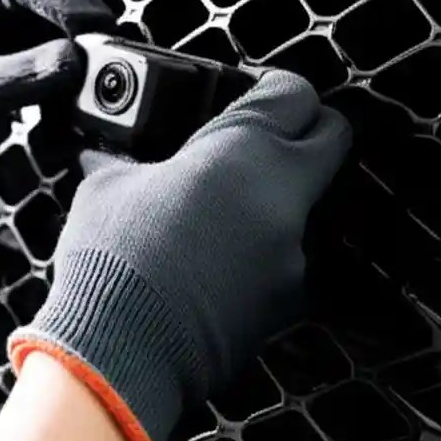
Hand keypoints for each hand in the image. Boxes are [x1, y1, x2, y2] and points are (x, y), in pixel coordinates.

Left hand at [0, 0, 112, 206]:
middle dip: (88, 25)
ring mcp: (16, 42)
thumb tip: (73, 60)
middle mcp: (1, 15)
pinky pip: (64, 65)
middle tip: (110, 54)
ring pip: (69, 33)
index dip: (71, 2)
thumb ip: (17, 76)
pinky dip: (75, 85)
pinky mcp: (26, 70)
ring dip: (85, 56)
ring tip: (95, 85)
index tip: (97, 32)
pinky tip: (73, 111)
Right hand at [7, 70, 351, 440]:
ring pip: (312, 204)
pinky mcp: (291, 298)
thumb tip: (111, 154)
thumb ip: (131, 159)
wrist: (120, 352)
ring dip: (280, 200)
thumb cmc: (112, 263)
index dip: (275, 88)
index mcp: (242, 147)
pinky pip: (291, 256)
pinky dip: (265, 253)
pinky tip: (222, 264)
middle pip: (333, 137)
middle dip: (305, 132)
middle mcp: (283, 194)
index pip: (296, 92)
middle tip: (264, 140)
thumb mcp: (108, 186)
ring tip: (226, 215)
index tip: (257, 94)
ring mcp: (295, 249)